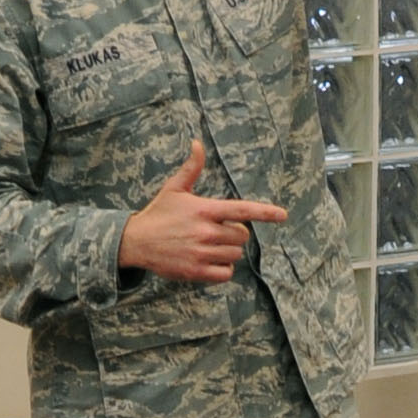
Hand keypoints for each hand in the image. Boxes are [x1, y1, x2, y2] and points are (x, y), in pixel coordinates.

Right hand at [119, 140, 286, 283]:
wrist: (135, 242)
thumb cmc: (158, 214)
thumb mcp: (174, 188)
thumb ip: (191, 168)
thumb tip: (197, 143)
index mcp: (205, 209)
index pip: (242, 210)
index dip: (265, 212)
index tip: (282, 215)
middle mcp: (206, 231)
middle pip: (242, 236)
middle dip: (233, 234)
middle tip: (215, 232)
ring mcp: (202, 253)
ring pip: (235, 255)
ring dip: (228, 252)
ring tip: (209, 247)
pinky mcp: (196, 271)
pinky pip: (226, 274)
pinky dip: (223, 270)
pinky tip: (210, 262)